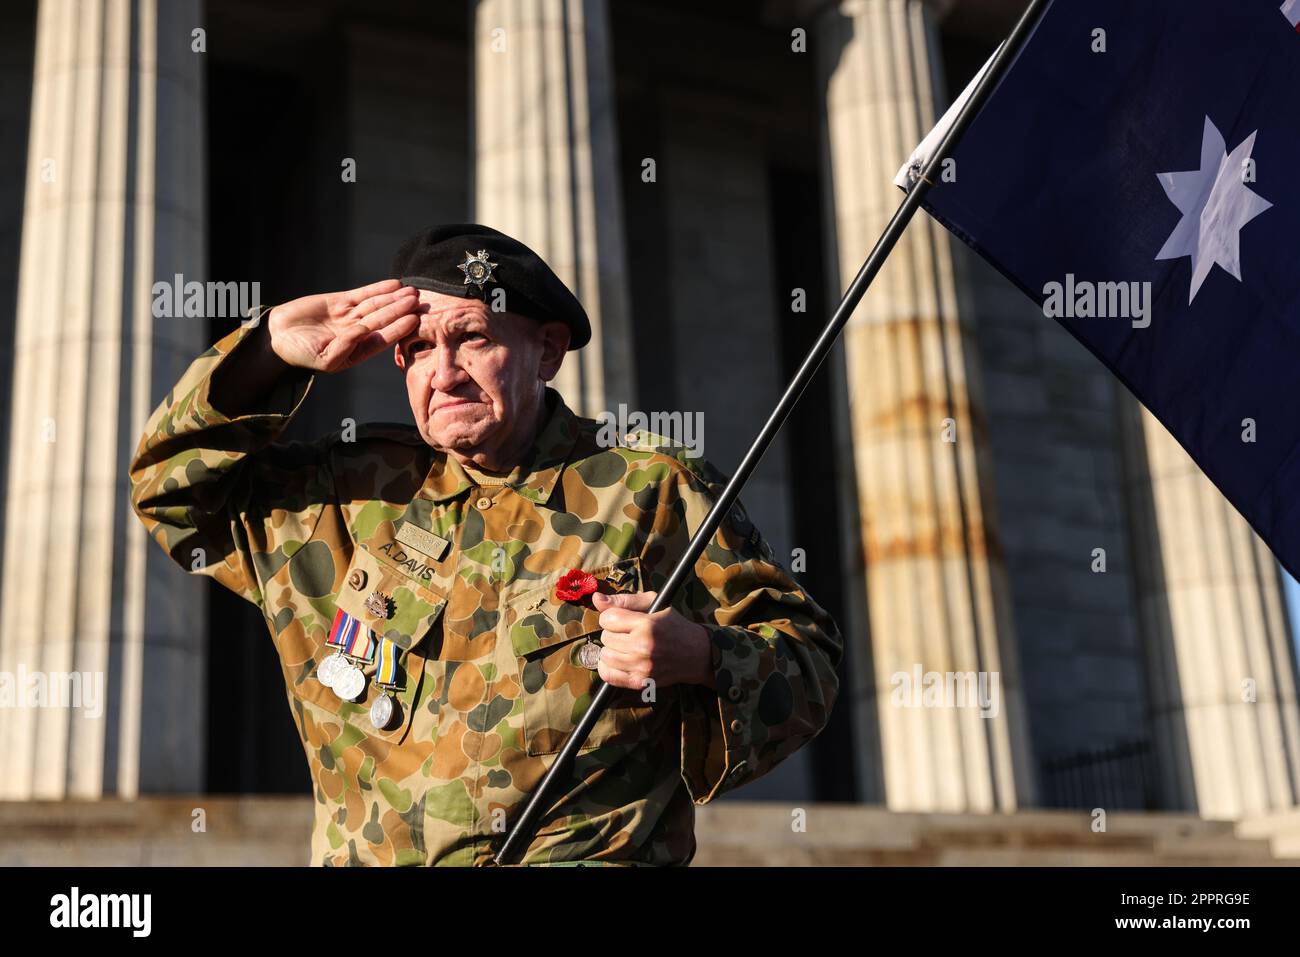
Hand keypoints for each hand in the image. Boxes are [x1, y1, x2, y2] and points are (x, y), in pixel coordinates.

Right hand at [265, 279, 420, 372]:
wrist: (277, 335)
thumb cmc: (299, 353)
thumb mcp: (322, 358)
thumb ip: (344, 347)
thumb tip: (363, 332)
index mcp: (357, 351)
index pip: (382, 339)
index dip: (398, 328)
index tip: (414, 319)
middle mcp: (358, 334)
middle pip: (383, 319)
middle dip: (401, 310)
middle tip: (418, 301)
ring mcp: (350, 316)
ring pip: (377, 305)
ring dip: (394, 298)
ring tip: (412, 290)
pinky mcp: (341, 302)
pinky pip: (364, 294)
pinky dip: (379, 289)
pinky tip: (394, 284)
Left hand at [591, 590, 714, 691]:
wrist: (697, 654)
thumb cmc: (674, 625)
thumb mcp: (654, 604)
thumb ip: (624, 600)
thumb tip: (596, 599)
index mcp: (646, 625)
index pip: (607, 619)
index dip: (611, 617)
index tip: (620, 619)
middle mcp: (643, 647)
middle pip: (605, 637)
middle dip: (612, 633)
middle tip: (627, 633)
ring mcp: (641, 667)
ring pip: (605, 656)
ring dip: (611, 650)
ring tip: (624, 647)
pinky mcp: (641, 682)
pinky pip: (609, 676)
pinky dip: (608, 667)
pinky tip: (619, 661)